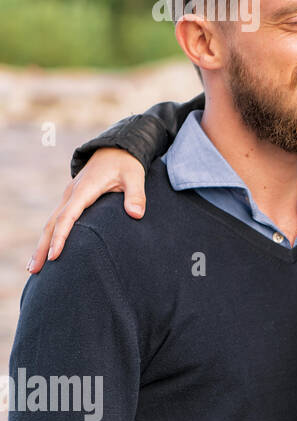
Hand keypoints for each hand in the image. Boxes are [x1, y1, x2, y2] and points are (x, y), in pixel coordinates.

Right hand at [29, 148, 145, 273]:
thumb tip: (137, 214)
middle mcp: (71, 194)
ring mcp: (69, 197)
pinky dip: (50, 236)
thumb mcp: (135, 176)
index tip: (55, 255)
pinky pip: (57, 220)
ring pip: (51, 223)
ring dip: (42, 244)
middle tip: (34, 270)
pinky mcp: (71, 199)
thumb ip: (136, 195)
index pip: (68, 216)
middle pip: (52, 223)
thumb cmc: (126, 164)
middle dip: (42, 247)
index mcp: (84, 190)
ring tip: (35, 268)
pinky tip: (47, 251)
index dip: (61, 237)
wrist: (115, 149)